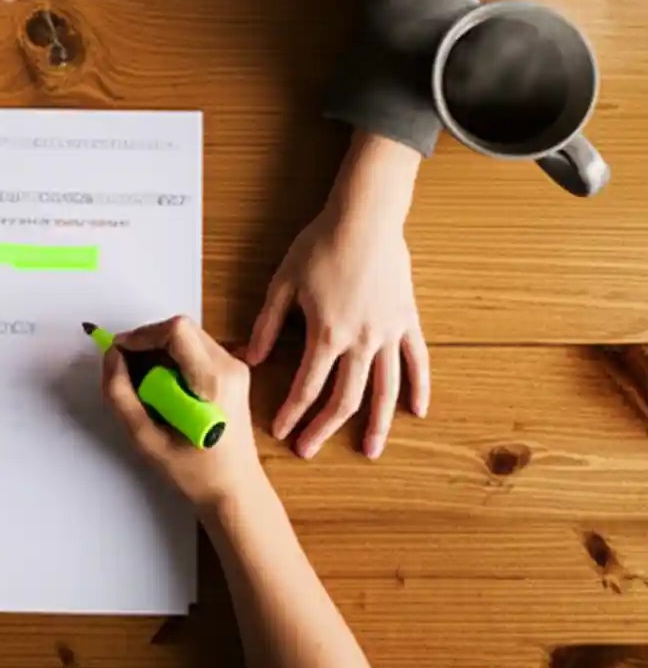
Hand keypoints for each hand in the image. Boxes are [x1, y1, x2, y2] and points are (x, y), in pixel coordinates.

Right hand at [101, 315, 260, 507]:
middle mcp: (230, 366)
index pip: (176, 331)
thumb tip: (111, 357)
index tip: (118, 354)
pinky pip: (193, 350)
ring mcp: (234, 367)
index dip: (140, 336)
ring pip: (185, 337)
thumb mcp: (146, 439)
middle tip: (128, 374)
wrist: (235, 489)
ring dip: (157, 353)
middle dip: (146, 344)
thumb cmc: (197, 472)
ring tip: (146, 389)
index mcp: (214, 382)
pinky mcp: (231, 372)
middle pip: (179, 329)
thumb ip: (121, 395)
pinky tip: (164, 391)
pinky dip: (171, 361)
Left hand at [247, 130, 429, 459]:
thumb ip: (267, 324)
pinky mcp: (408, 321)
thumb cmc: (321, 245)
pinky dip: (418, 388)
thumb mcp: (283, 284)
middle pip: (344, 398)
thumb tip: (248, 357)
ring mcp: (388, 333)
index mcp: (326, 334)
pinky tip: (417, 412)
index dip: (292, 413)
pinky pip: (417, 361)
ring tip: (369, 450)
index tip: (281, 432)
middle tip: (309, 450)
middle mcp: (361, 342)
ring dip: (376, 424)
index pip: (306, 387)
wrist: (365, 217)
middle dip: (324, 429)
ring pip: (384, 390)